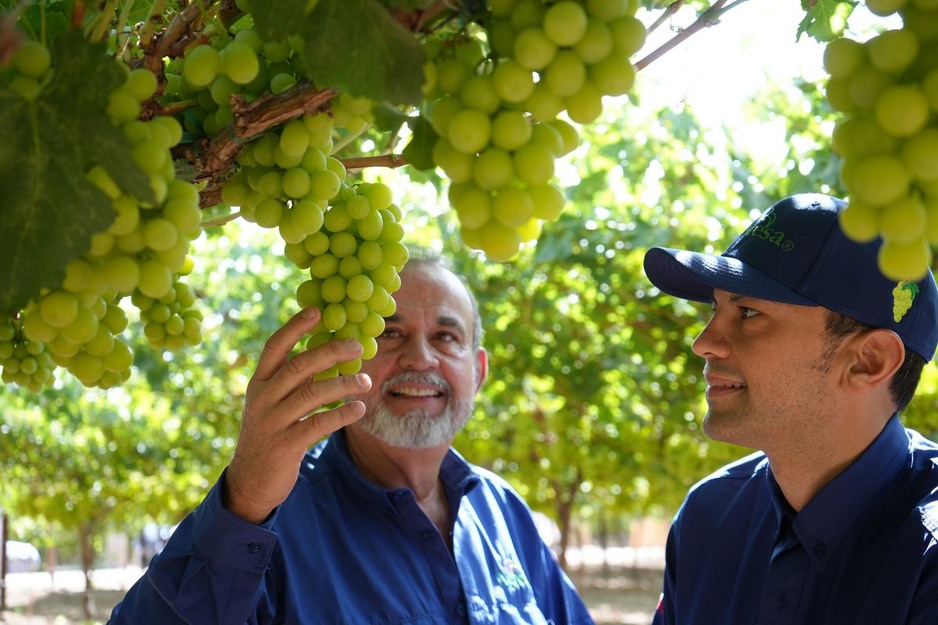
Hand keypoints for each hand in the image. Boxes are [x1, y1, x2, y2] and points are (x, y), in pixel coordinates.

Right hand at [223, 308, 371, 523]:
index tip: (318, 311)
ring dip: (343, 385)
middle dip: (330, 352)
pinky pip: (318, 424)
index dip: (295, 327)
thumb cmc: (271, 433)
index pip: (274, 347)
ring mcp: (272, 422)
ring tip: (366, 381)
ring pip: (312, 395)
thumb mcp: (273, 403)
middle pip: (298, 367)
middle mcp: (263, 399)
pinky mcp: (285, 446)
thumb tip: (327, 352)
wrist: (250, 481)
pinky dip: (342, 414)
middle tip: (358, 346)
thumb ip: (293, 380)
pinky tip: (359, 408)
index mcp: (259, 383)